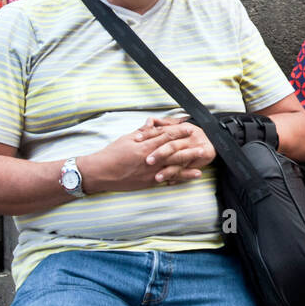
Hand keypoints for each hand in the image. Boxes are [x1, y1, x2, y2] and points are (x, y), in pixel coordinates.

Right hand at [81, 117, 212, 192]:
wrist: (101, 173)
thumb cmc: (111, 154)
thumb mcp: (126, 139)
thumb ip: (142, 133)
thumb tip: (152, 123)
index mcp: (144, 145)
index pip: (165, 136)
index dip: (178, 131)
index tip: (189, 127)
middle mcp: (150, 158)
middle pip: (174, 150)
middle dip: (189, 145)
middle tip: (202, 141)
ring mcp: (151, 171)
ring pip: (175, 164)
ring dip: (190, 160)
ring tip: (203, 157)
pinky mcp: (150, 182)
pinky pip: (169, 178)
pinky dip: (182, 176)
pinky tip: (193, 175)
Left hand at [139, 115, 214, 183]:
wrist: (215, 138)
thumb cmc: (192, 133)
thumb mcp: (179, 126)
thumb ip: (163, 124)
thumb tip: (149, 121)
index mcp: (181, 128)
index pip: (163, 131)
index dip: (150, 134)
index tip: (137, 139)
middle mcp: (188, 138)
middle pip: (172, 145)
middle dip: (160, 154)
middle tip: (147, 161)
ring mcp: (195, 149)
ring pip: (179, 160)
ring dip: (168, 170)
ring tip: (157, 177)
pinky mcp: (201, 158)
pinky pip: (187, 169)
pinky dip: (178, 177)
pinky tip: (169, 182)